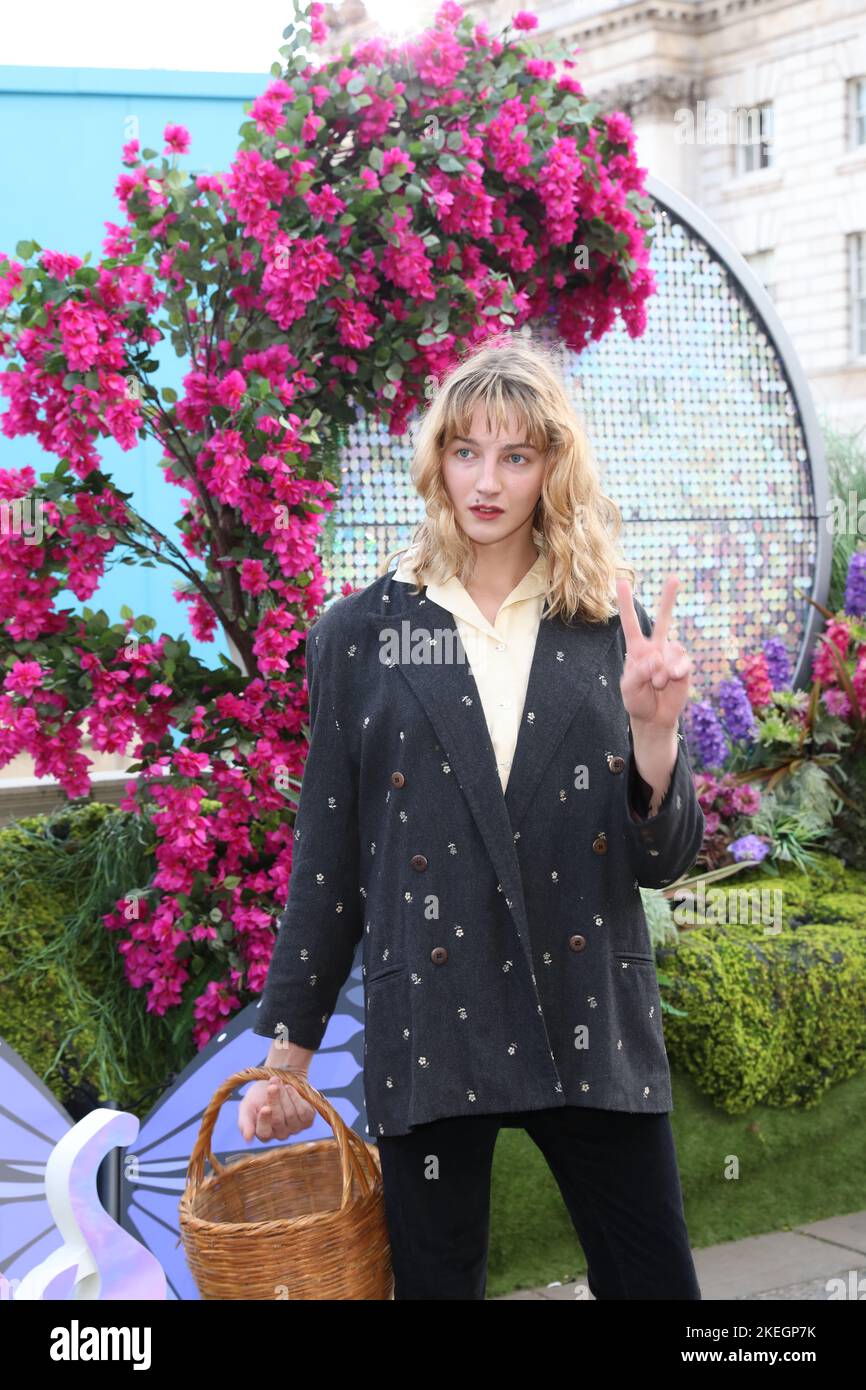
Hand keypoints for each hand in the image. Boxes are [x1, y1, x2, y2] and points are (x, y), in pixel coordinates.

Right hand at [237, 1076, 314, 1142]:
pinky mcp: (307, 1120)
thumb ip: (245, 1122)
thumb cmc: (258, 1095)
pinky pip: (304, 1111)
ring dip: (284, 1096)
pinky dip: (296, 1097)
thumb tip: (248, 1139)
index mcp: (263, 1134)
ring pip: (291, 1114)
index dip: (265, 1120)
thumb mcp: (247, 1106)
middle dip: (275, 1101)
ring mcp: (295, 1128)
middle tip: (272, 1085)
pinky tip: (290, 1088)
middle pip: (278, 1120)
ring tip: (278, 1082)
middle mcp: (280, 1135)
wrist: (277, 1081)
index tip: (265, 1107)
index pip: (264, 1132)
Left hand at [616, 575, 691, 730]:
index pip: (630, 623)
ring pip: (672, 649)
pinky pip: (682, 662)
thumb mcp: (628, 688)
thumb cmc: (637, 701)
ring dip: (663, 670)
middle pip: (663, 619)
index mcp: (637, 649)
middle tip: (674, 577)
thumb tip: (656, 658)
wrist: (655, 717)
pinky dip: (675, 672)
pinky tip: (670, 680)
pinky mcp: (684, 667)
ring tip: (658, 683)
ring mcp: (671, 656)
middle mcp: (656, 648)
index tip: (621, 581)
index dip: (625, 603)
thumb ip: (638, 672)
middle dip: (669, 599)